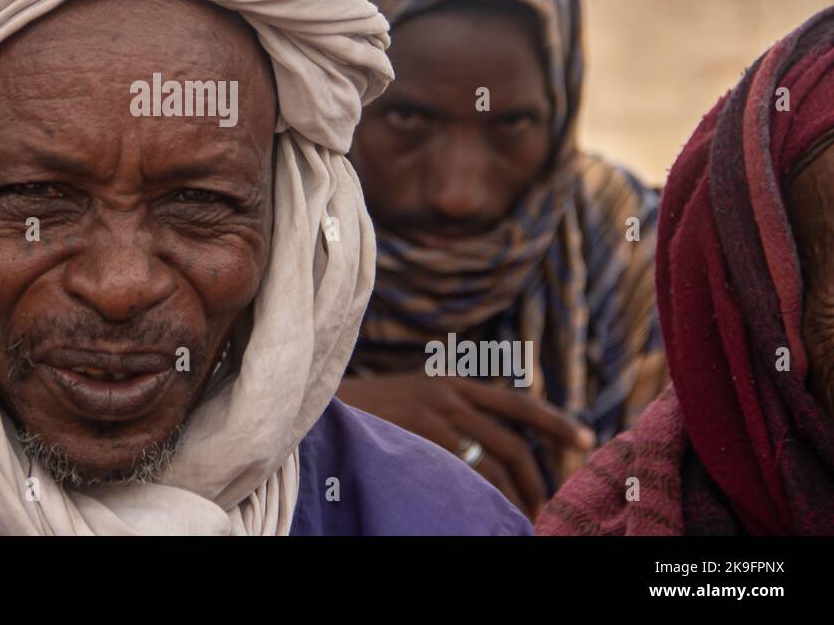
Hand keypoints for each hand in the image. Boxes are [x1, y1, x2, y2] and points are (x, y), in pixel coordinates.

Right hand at [336, 372, 594, 520]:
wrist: (318, 404)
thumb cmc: (363, 412)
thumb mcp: (410, 396)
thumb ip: (446, 409)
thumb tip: (481, 442)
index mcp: (452, 384)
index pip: (517, 403)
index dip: (556, 422)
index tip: (587, 441)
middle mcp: (450, 397)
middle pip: (513, 444)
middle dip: (536, 480)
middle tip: (544, 509)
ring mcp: (435, 419)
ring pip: (493, 465)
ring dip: (512, 498)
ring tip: (519, 522)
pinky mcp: (420, 440)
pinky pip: (464, 476)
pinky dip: (481, 499)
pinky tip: (486, 515)